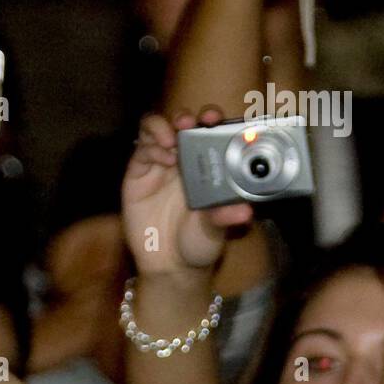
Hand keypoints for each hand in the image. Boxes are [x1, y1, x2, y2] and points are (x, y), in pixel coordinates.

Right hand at [122, 109, 253, 276]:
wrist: (170, 266)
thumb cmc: (198, 243)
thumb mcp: (215, 231)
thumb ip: (226, 217)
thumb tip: (244, 211)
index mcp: (209, 165)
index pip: (211, 132)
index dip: (215, 120)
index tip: (217, 120)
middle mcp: (185, 159)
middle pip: (185, 124)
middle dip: (190, 117)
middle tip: (193, 122)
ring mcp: (160, 163)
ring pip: (160, 128)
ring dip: (166, 126)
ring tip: (173, 139)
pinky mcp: (139, 172)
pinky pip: (142, 147)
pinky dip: (151, 143)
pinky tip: (162, 156)